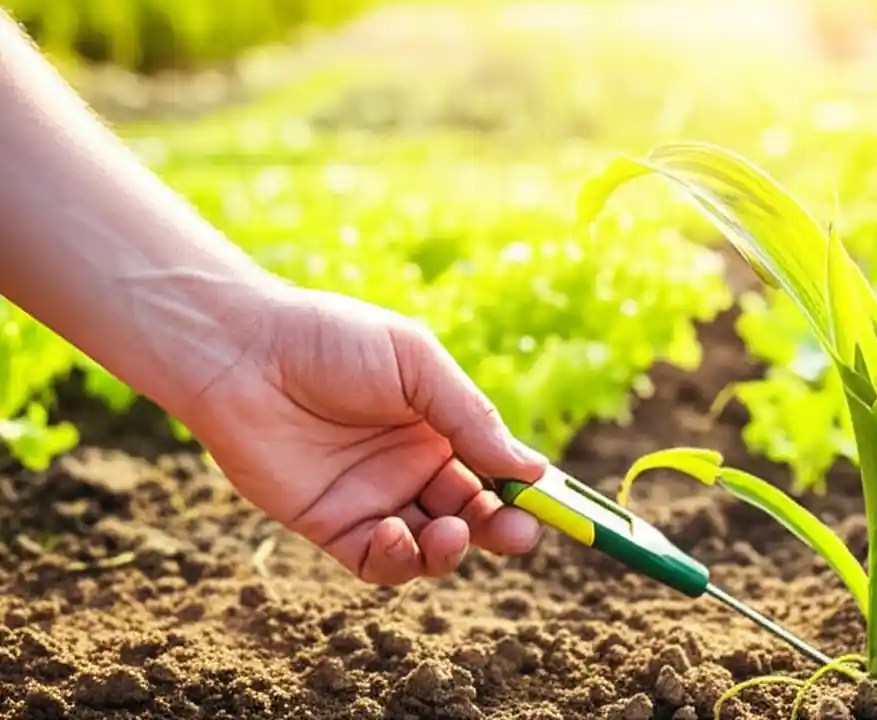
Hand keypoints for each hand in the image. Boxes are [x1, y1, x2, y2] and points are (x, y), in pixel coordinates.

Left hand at [183, 286, 546, 584]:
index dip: (526, 491)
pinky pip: (377, 562)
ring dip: (452, 549)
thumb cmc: (332, 341)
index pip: (496, 470)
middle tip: (520, 534)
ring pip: (431, 546)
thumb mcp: (417, 365)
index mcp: (439, 425)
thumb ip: (471, 417)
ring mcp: (373, 498)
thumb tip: (532, 470)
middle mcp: (412, 467)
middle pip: (473, 514)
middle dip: (502, 528)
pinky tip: (397, 535)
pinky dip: (398, 560)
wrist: (242, 354)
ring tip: (449, 532)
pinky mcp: (330, 525)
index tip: (553, 505)